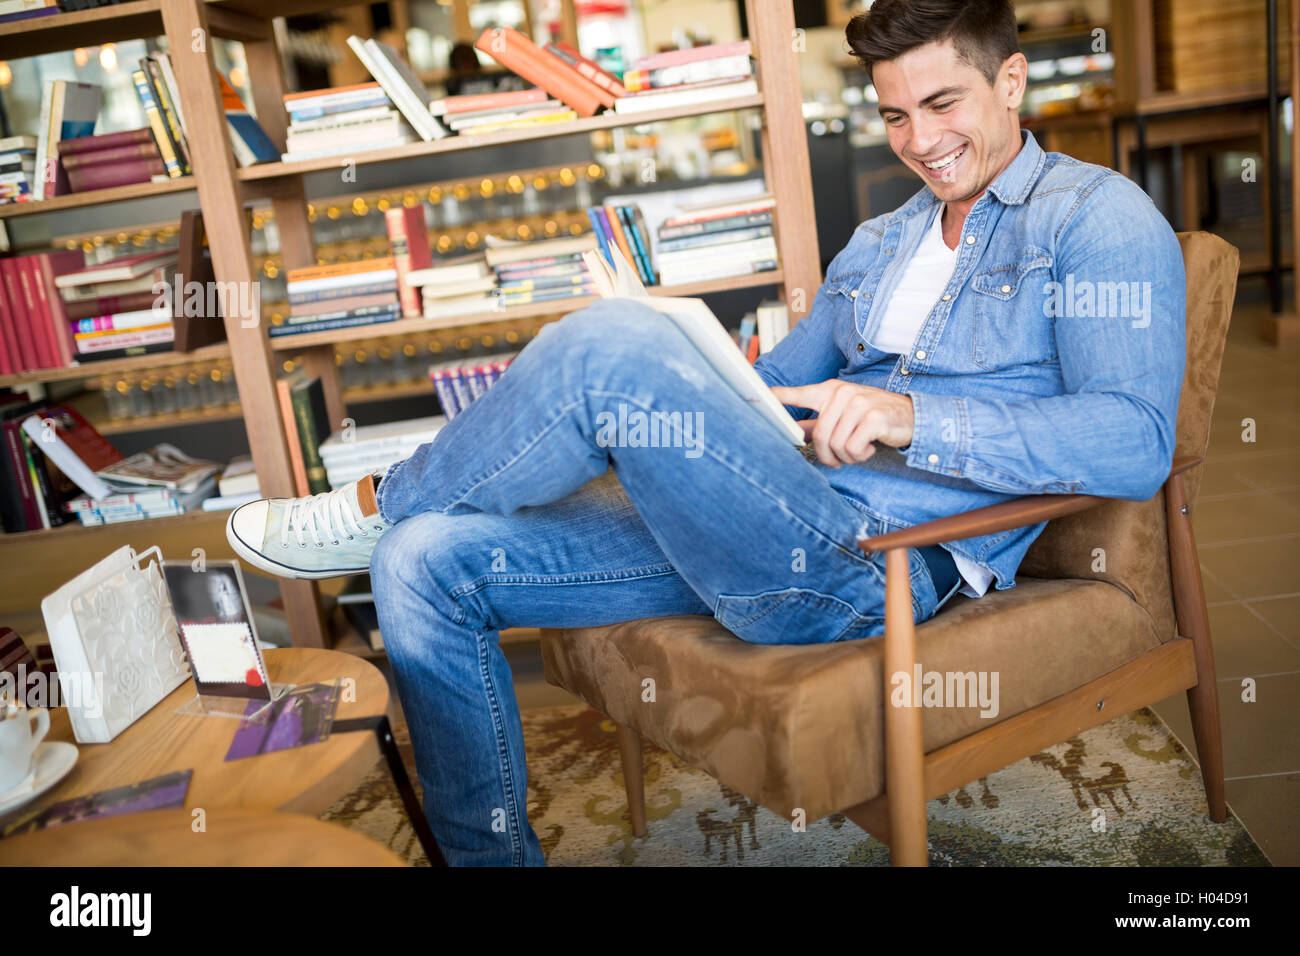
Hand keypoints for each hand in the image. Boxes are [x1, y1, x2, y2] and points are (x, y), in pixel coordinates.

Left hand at [770, 380, 914, 466]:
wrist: (911, 416)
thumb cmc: (873, 418)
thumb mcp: (844, 416)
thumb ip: (818, 423)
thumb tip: (794, 432)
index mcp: (831, 391)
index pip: (800, 394)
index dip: (781, 397)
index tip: (764, 396)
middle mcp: (843, 393)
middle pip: (819, 436)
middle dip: (827, 456)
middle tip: (839, 460)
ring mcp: (859, 404)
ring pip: (836, 445)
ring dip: (847, 457)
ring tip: (859, 450)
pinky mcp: (873, 418)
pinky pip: (853, 449)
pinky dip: (860, 456)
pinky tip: (869, 447)